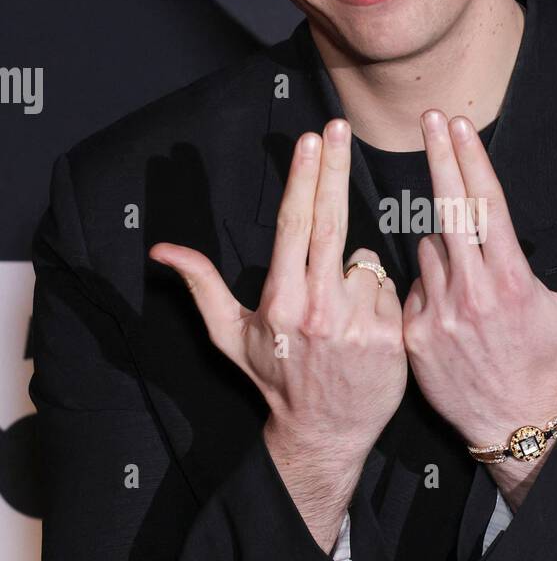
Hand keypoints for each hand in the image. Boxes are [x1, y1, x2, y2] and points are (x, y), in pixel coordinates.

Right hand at [148, 118, 406, 548]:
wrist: (325, 433)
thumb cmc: (276, 378)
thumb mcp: (229, 337)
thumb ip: (202, 287)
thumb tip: (162, 251)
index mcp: (281, 301)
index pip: (295, 225)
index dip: (304, 177)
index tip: (311, 138)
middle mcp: (319, 308)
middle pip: (332, 221)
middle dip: (335, 169)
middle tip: (340, 127)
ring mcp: (358, 322)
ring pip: (365, 259)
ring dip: (356, 266)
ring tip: (342, 303)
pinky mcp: (391, 336)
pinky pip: (390, 288)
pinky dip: (378, 293)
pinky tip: (365, 320)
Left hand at [402, 110, 556, 493]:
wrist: (509, 421)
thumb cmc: (548, 360)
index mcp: (512, 280)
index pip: (487, 205)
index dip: (471, 159)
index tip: (458, 125)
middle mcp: (473, 291)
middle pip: (449, 209)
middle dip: (440, 157)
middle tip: (430, 118)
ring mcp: (440, 312)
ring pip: (430, 247)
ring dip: (444, 242)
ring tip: (470, 272)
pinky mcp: (414, 332)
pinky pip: (415, 284)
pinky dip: (430, 279)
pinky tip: (451, 301)